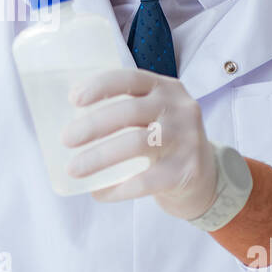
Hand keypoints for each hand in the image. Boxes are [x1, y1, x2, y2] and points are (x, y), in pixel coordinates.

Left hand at [60, 69, 219, 218]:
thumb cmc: (165, 141)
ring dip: (98, 157)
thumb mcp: (154, 115)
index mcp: (166, 88)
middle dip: (92, 126)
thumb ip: (124, 110)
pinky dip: (117, 188)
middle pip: (130, 111)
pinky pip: (145, 180)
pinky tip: (99, 193)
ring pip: (135, 144)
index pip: (131, 79)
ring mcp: (187, 139)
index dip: (101, 86)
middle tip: (66, 139)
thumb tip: (70, 122)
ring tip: (74, 169)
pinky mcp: (187, 170)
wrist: (205, 177)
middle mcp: (180, 109)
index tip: (73, 99)